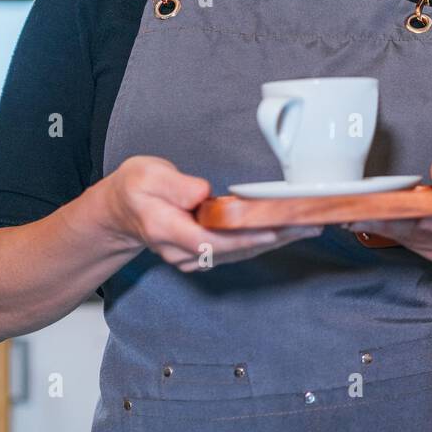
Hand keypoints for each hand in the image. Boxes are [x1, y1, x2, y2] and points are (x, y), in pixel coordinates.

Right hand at [98, 155, 322, 270]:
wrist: (121, 211)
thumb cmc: (136, 189)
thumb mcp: (147, 174)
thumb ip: (176, 185)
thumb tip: (205, 194)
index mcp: (165, 229)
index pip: (209, 239)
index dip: (243, 237)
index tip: (274, 229)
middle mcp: (180, 250)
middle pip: (233, 249)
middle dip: (273, 237)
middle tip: (309, 223)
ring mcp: (192, 257)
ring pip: (240, 252)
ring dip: (275, 240)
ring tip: (309, 225)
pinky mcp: (204, 254)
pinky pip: (238, 250)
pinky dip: (264, 240)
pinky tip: (288, 230)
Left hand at [347, 150, 431, 266]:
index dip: (410, 206)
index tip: (383, 201)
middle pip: (421, 227)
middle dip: (386, 217)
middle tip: (356, 208)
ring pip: (412, 238)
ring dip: (381, 227)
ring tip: (354, 214)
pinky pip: (411, 246)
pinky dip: (388, 234)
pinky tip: (369, 223)